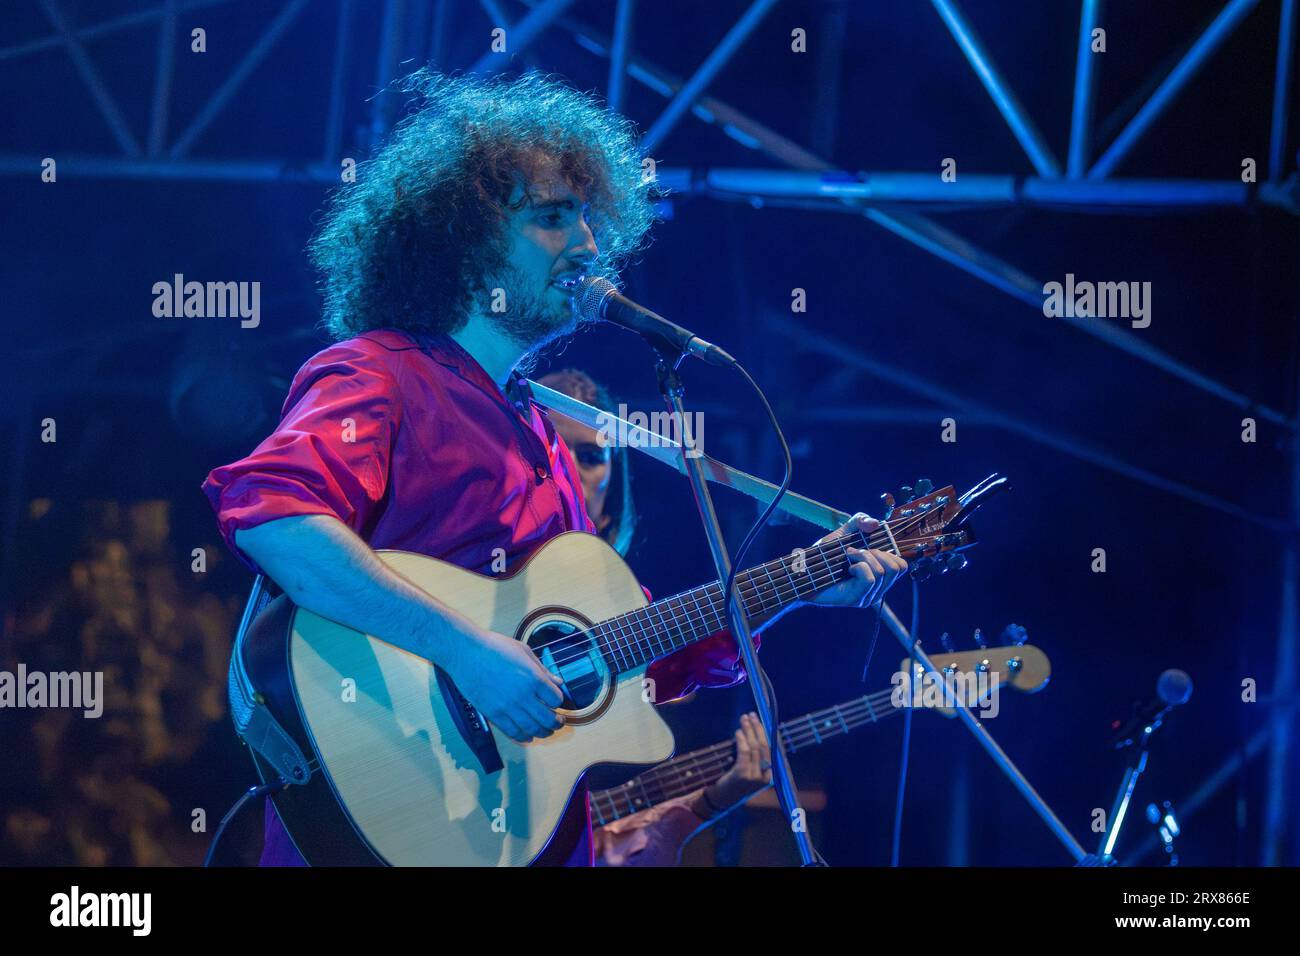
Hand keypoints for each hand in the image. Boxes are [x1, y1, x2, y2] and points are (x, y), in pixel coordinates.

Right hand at [447, 628, 565, 742]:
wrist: (466, 652)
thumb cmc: (494, 646)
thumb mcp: (524, 651)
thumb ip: (542, 669)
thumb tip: (558, 682)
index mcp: (533, 677)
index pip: (556, 699)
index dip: (558, 701)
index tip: (556, 701)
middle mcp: (523, 695)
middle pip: (547, 718)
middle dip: (557, 723)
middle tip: (558, 722)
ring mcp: (507, 706)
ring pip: (532, 728)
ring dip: (543, 732)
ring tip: (547, 731)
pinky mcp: (493, 713)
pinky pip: (512, 731)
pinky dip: (523, 737)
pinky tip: (528, 737)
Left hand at [703, 713, 772, 810]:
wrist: (722, 800)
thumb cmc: (734, 783)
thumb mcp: (748, 773)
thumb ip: (754, 759)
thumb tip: (753, 734)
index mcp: (768, 775)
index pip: (770, 750)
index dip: (764, 733)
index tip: (759, 720)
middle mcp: (764, 776)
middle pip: (763, 746)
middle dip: (757, 728)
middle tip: (751, 715)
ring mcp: (754, 776)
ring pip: (754, 747)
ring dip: (749, 730)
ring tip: (744, 719)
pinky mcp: (742, 775)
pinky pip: (744, 753)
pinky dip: (742, 740)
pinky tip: (738, 731)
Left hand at [809, 513, 907, 607]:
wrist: (803, 573)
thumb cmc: (824, 556)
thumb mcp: (844, 533)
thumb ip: (860, 521)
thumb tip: (875, 523)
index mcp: (880, 574)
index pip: (903, 566)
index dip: (893, 550)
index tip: (872, 544)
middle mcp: (878, 588)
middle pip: (898, 567)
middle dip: (877, 552)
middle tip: (855, 551)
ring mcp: (869, 596)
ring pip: (883, 571)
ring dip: (864, 556)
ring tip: (848, 556)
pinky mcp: (857, 599)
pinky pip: (870, 578)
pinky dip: (859, 566)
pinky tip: (847, 567)